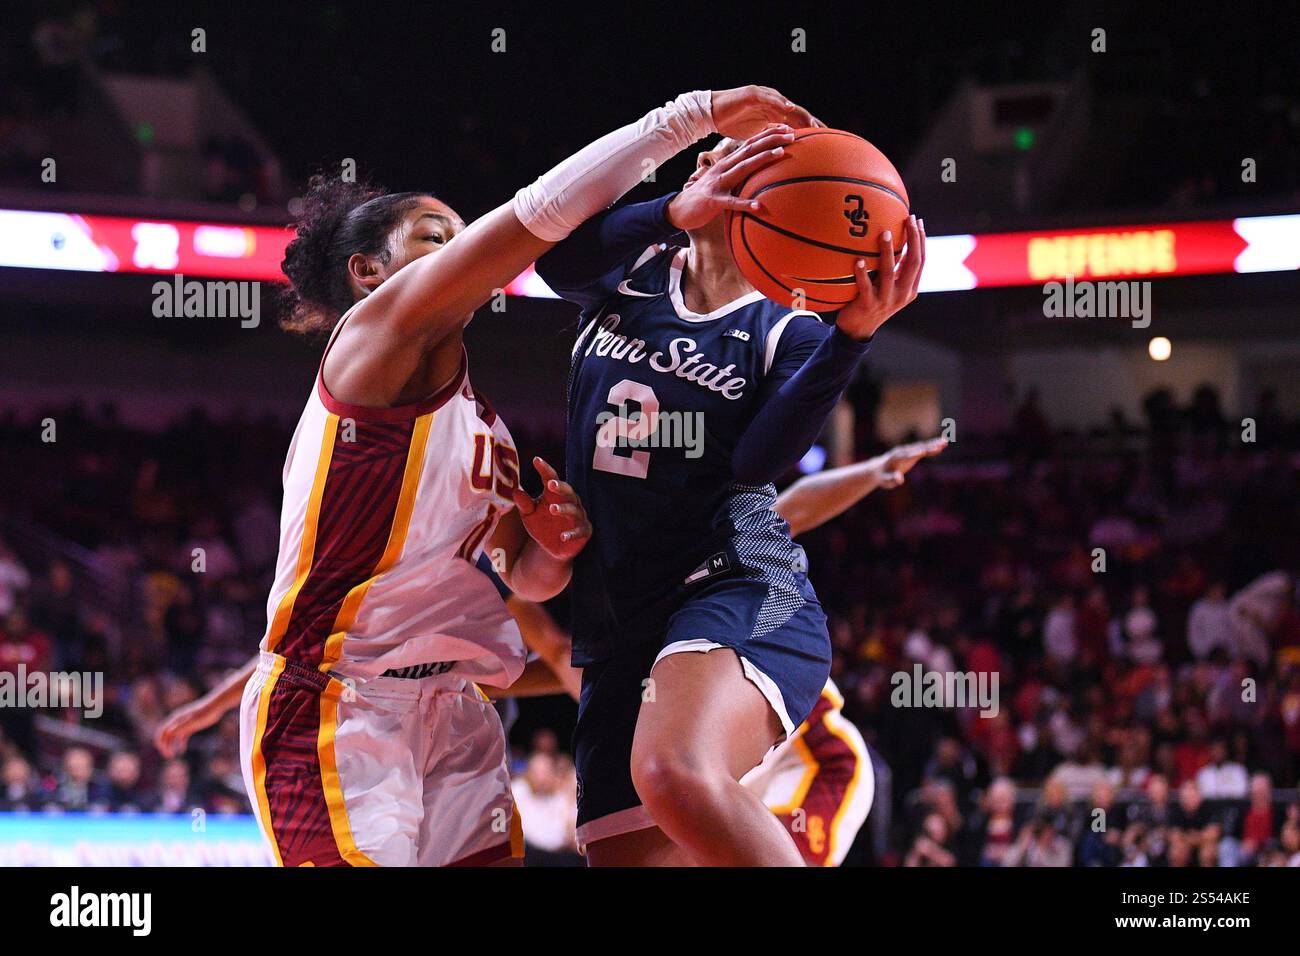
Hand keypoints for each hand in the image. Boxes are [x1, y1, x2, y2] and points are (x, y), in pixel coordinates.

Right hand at [154, 701, 214, 757]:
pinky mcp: (191, 726)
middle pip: (166, 734)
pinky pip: (181, 736)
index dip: (160, 741)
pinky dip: (179, 743)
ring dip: (170, 745)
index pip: (163, 730)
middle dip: (164, 745)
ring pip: (172, 736)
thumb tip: (169, 732)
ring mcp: (184, 723)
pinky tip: (182, 750)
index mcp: (176, 719)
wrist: (216, 706)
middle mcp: (178, 721)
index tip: (162, 750)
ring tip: (171, 755)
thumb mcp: (193, 721)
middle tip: (168, 756)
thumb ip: (181, 726)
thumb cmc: (206, 713)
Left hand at [511, 457, 591, 560]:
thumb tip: (514, 491)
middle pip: (567, 490)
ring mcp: (578, 516)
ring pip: (574, 509)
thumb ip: (524, 504)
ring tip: (553, 509)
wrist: (553, 548)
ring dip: (564, 508)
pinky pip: (579, 530)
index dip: (544, 469)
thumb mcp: (529, 515)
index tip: (536, 460)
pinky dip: (572, 534)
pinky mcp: (584, 531)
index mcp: (555, 494)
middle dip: (560, 486)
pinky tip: (563, 536)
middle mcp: (569, 501)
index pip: (550, 478)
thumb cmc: (542, 525)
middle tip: (550, 484)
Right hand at [667, 127, 794, 230]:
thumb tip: (760, 176)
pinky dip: (745, 204)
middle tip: (792, 135)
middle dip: (771, 140)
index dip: (768, 135)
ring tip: (780, 154)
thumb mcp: (724, 182)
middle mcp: (724, 168)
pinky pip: (731, 202)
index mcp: (728, 163)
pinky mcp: (713, 201)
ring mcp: (718, 183)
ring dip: (762, 160)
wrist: (679, 209)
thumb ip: (740, 176)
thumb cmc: (706, 196)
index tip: (788, 130)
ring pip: (743, 168)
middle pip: (750, 150)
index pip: (751, 144)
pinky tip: (758, 206)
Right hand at [710, 85, 821, 138]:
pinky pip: (768, 98)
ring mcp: (763, 96)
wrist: (711, 113)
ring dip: (798, 112)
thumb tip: (779, 154)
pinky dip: (778, 102)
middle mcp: (771, 103)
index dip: (808, 130)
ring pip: (784, 104)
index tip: (822, 140)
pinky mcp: (751, 94)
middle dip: (809, 121)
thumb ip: (768, 139)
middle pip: (794, 112)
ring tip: (811, 121)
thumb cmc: (731, 123)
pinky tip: (788, 107)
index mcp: (772, 113)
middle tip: (824, 131)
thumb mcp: (754, 135)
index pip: (794, 122)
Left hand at [837, 215, 925, 340]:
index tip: (917, 220)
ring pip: (889, 273)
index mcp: (910, 288)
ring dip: (887, 252)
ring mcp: (886, 300)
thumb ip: (896, 269)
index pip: (921, 260)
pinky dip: (862, 273)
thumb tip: (896, 240)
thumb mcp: (889, 286)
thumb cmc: (873, 301)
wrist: (858, 330)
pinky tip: (858, 260)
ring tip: (884, 233)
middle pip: (913, 263)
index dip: (921, 239)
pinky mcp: (868, 305)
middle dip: (913, 239)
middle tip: (908, 219)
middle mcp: (902, 294)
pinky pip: (864, 287)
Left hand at [871, 436, 947, 488]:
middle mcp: (902, 451)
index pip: (906, 455)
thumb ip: (892, 479)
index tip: (923, 451)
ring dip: (933, 444)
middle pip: (917, 448)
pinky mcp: (912, 451)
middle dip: (928, 447)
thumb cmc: (883, 476)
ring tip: (945, 442)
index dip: (914, 454)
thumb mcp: (885, 480)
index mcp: (895, 458)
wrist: (879, 468)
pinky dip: (932, 446)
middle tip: (940, 445)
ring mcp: (908, 450)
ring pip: (922, 446)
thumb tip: (900, 480)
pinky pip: (924, 448)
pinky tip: (942, 445)